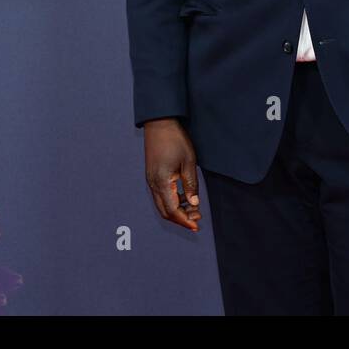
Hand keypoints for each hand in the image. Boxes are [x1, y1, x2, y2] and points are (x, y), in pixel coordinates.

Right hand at [143, 117, 202, 231]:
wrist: (160, 123)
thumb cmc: (175, 140)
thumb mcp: (188, 162)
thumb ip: (191, 185)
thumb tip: (194, 204)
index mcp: (161, 182)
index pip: (172, 210)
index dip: (185, 220)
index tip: (197, 225)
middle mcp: (153, 184)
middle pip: (165, 212)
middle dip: (181, 218)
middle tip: (197, 218)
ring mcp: (150, 180)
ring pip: (162, 205)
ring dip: (177, 210)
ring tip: (194, 207)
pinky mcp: (152, 175)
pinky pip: (160, 195)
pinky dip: (172, 201)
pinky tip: (184, 197)